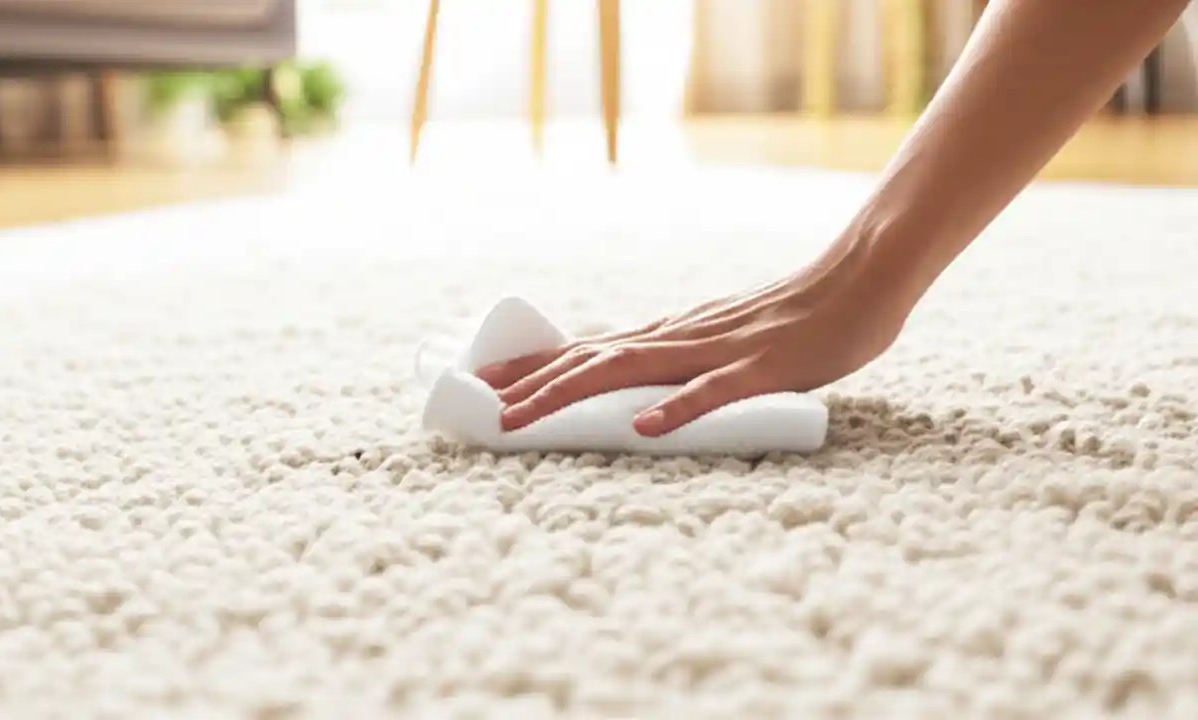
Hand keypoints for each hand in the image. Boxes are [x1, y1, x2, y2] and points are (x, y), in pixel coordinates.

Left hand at [477, 236, 913, 435]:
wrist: (859, 280)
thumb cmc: (796, 317)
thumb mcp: (726, 337)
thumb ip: (686, 357)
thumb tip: (645, 386)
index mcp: (673, 333)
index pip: (592, 348)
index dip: (537, 365)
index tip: (486, 379)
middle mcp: (681, 337)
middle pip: (593, 360)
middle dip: (533, 384)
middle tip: (482, 405)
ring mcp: (717, 350)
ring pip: (631, 372)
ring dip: (571, 393)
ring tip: (522, 416)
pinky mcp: (761, 368)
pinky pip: (713, 391)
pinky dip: (675, 408)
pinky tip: (642, 428)